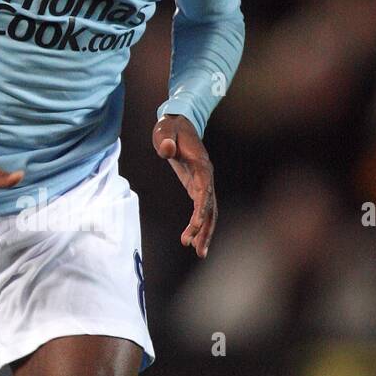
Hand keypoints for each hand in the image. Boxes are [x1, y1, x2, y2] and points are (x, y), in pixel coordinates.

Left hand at [152, 114, 215, 257]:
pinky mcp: (198, 186)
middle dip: (205, 228)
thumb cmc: (170, 128)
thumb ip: (166, 141)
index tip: (194, 226)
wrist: (179, 123)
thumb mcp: (164, 130)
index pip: (204, 190)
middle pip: (210, 206)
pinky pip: (202, 209)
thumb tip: (168, 150)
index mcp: (200, 164)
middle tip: (196, 248)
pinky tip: (193, 239)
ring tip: (199, 252)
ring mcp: (204, 182)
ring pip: (209, 211)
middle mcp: (206, 176)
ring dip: (205, 232)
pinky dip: (200, 224)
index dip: (201, 209)